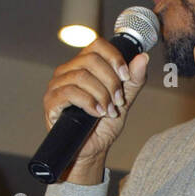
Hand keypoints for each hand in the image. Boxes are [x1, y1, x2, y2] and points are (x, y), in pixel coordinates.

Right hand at [43, 38, 149, 182]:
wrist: (92, 150)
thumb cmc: (104, 125)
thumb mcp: (124, 100)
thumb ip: (133, 80)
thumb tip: (143, 57)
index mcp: (83, 65)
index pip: (97, 45)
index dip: (114, 57)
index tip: (126, 76)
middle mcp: (67, 71)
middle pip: (91, 60)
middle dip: (110, 81)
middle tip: (118, 101)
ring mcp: (56, 85)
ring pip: (81, 76)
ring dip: (101, 94)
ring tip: (109, 110)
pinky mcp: (51, 101)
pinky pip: (69, 92)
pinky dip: (88, 102)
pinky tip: (97, 113)